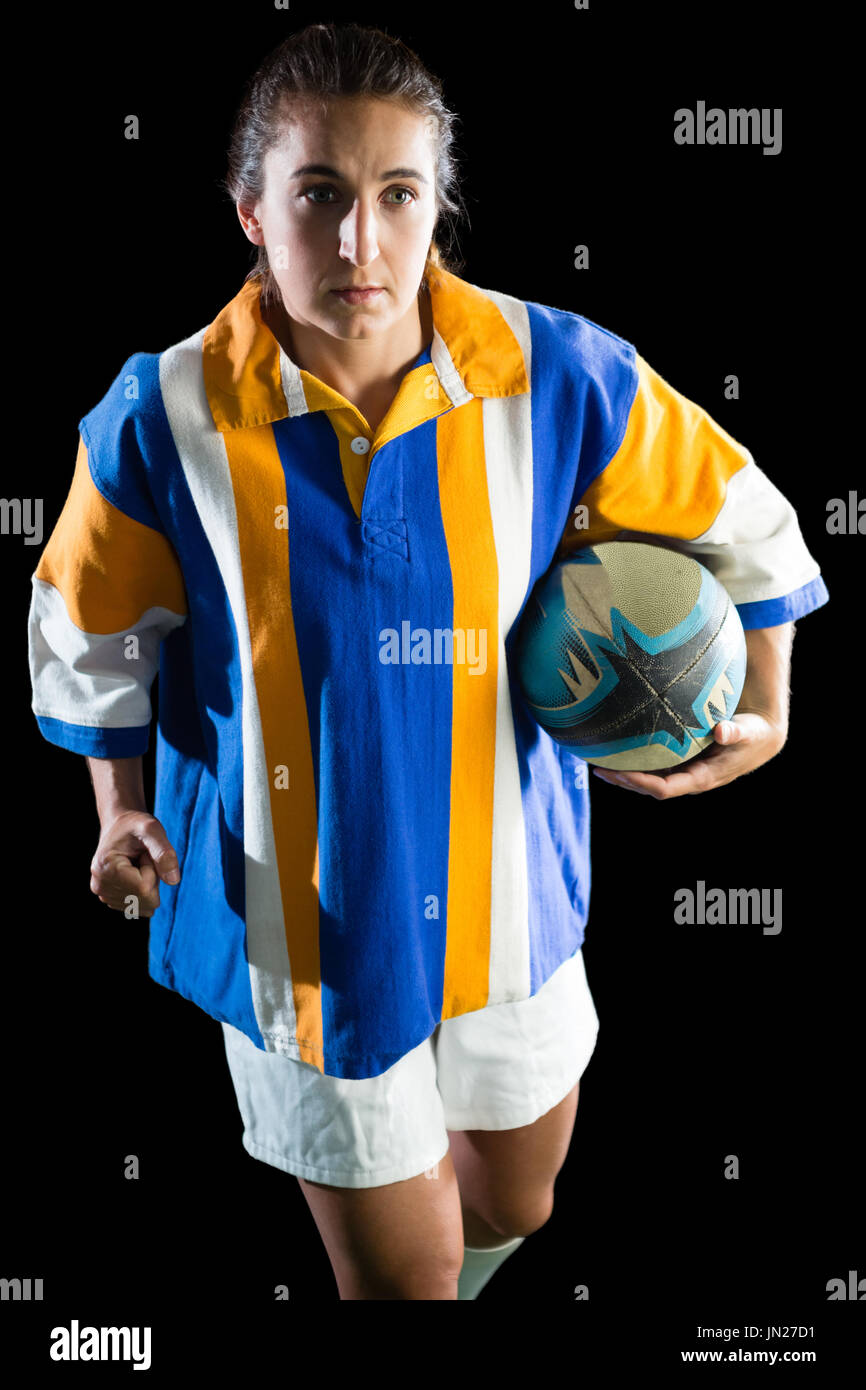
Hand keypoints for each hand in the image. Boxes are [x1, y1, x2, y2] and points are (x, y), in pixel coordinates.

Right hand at [89, 811, 180, 916]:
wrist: (120, 825)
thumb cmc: (136, 825)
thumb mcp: (152, 829)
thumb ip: (164, 852)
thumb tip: (173, 881)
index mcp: (106, 868)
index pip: (144, 888)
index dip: (153, 870)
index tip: (143, 853)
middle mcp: (100, 885)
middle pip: (145, 900)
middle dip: (151, 878)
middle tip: (141, 858)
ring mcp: (103, 894)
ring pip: (143, 905)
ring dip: (147, 884)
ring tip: (136, 863)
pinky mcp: (109, 899)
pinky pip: (139, 906)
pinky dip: (142, 891)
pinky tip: (133, 873)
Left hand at [591, 713, 786, 798]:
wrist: (757, 738)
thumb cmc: (752, 734)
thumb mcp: (747, 732)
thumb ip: (735, 733)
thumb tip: (722, 731)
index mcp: (701, 778)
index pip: (665, 788)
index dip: (642, 783)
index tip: (621, 774)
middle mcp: (688, 779)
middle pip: (649, 786)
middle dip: (624, 780)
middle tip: (598, 768)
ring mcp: (682, 772)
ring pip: (647, 778)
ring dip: (623, 773)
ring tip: (596, 762)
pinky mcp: (680, 762)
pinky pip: (652, 766)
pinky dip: (633, 760)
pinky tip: (614, 750)